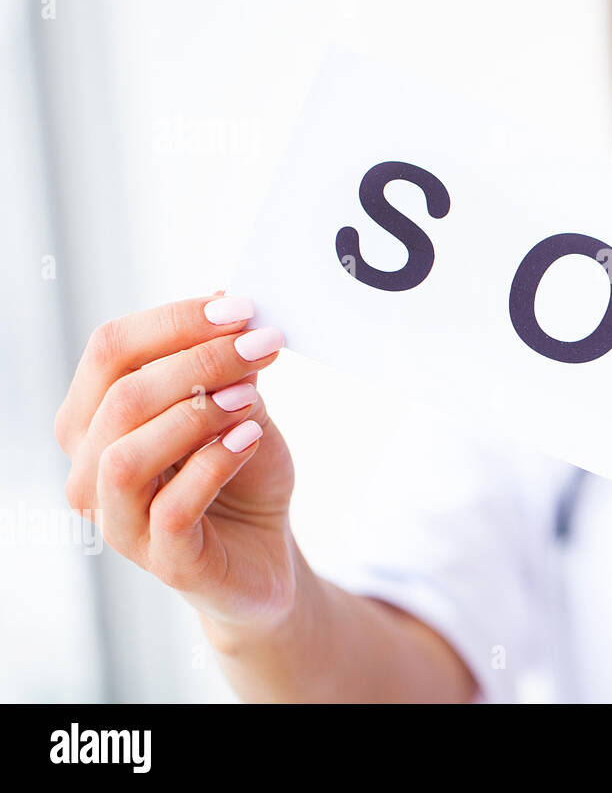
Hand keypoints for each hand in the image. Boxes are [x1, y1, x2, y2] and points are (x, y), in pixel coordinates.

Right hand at [55, 294, 298, 635]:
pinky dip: (213, 465)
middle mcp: (90, 469)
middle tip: (262, 344)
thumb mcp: (236, 406)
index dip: (175, 321)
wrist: (264, 550)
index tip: (240, 308)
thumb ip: (225, 367)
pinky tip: (249, 439)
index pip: (109, 350)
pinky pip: (171, 509)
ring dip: (196, 414)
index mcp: (94, 419)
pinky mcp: (162, 561)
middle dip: (199, 361)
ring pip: (128, 456)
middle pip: (121, 397)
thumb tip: (231, 307)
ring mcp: (118, 521)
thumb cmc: (238, 472)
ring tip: (252, 396)